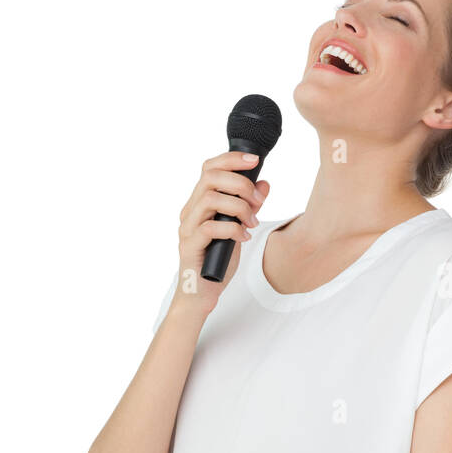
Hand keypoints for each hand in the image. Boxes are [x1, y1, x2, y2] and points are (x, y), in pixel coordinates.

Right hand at [174, 152, 270, 314]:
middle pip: (210, 178)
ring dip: (239, 207)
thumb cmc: (217, 261)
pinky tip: (243, 237)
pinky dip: (232, 229)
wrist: (201, 293)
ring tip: (252, 222)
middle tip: (258, 201)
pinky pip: (210, 228)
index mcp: (199, 203)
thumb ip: (249, 206)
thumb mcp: (239, 228)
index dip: (231, 159)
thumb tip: (264, 183)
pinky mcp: (190, 246)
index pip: (209, 168)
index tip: (255, 160)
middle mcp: (190, 211)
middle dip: (240, 184)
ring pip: (210, 199)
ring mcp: (187, 228)